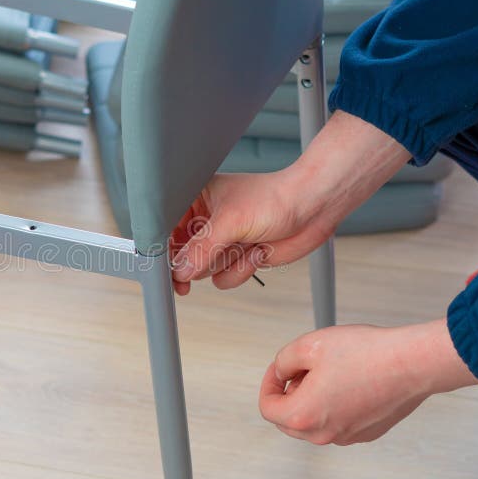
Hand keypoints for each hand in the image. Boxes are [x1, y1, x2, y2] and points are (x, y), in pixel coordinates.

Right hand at [170, 171, 331, 293]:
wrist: (312, 209)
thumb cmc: (275, 198)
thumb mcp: (232, 221)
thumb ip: (202, 249)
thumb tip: (179, 271)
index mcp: (195, 199)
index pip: (166, 228)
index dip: (164, 248)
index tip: (164, 266)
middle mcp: (205, 222)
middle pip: (181, 256)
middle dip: (200, 261)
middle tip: (210, 261)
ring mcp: (221, 242)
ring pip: (202, 272)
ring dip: (225, 265)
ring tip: (245, 246)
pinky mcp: (236, 258)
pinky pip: (223, 279)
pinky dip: (240, 271)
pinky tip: (258, 251)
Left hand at [258, 320, 477, 444]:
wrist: (411, 363)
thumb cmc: (367, 354)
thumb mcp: (309, 345)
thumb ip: (283, 361)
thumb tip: (281, 373)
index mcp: (304, 415)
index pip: (267, 408)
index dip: (268, 384)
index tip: (279, 371)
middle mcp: (324, 434)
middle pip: (288, 420)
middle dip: (289, 393)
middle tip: (304, 369)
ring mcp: (347, 436)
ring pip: (313, 422)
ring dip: (311, 400)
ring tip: (329, 371)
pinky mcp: (366, 433)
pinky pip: (337, 422)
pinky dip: (333, 405)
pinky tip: (348, 381)